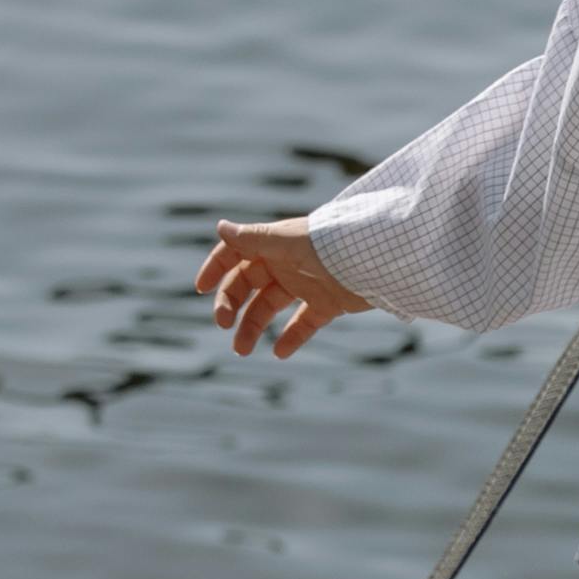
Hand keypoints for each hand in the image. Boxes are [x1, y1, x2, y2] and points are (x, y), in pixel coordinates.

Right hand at [197, 219, 369, 357]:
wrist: (377, 259)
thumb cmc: (330, 245)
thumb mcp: (288, 243)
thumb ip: (253, 239)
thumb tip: (220, 226)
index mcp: (273, 244)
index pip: (235, 254)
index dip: (216, 268)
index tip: (200, 289)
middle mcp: (286, 263)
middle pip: (247, 285)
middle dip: (231, 305)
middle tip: (223, 325)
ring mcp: (306, 284)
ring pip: (269, 308)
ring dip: (252, 327)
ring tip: (242, 351)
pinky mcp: (327, 304)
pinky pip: (303, 324)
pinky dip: (290, 338)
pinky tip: (279, 352)